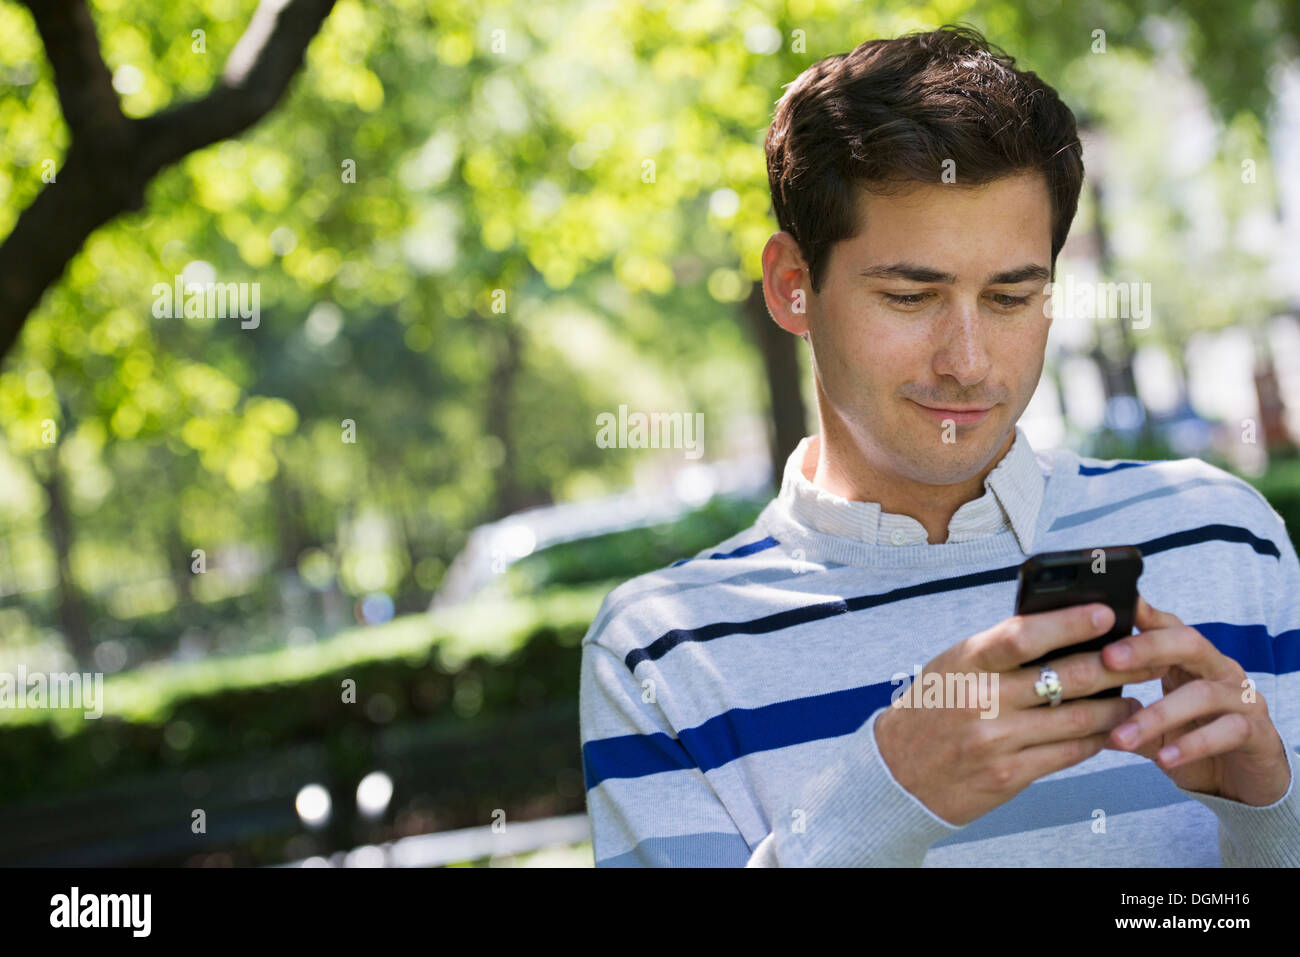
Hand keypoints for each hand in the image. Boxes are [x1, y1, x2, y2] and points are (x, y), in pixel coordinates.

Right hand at [874, 602, 1165, 825]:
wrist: (897, 772)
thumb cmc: (932, 709)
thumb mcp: (953, 667)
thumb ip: (1000, 652)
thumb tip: (1064, 632)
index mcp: (966, 661)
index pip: (1023, 635)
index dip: (1069, 622)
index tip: (1107, 613)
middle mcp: (982, 698)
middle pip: (1065, 677)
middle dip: (1116, 667)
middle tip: (1147, 658)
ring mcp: (996, 739)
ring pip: (1078, 719)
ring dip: (1116, 709)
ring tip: (1137, 700)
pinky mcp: (1009, 774)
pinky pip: (1068, 754)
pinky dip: (1095, 741)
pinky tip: (1109, 731)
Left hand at [1103, 594, 1290, 805]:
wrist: (1243, 781)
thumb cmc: (1192, 740)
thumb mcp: (1152, 726)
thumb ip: (1122, 711)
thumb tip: (1072, 700)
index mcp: (1190, 660)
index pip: (1166, 627)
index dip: (1141, 614)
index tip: (1108, 608)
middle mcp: (1219, 670)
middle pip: (1188, 643)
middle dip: (1146, 648)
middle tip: (1108, 659)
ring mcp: (1241, 699)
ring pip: (1203, 694)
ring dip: (1157, 715)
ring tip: (1122, 736)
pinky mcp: (1258, 732)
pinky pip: (1227, 731)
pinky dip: (1192, 745)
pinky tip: (1164, 757)